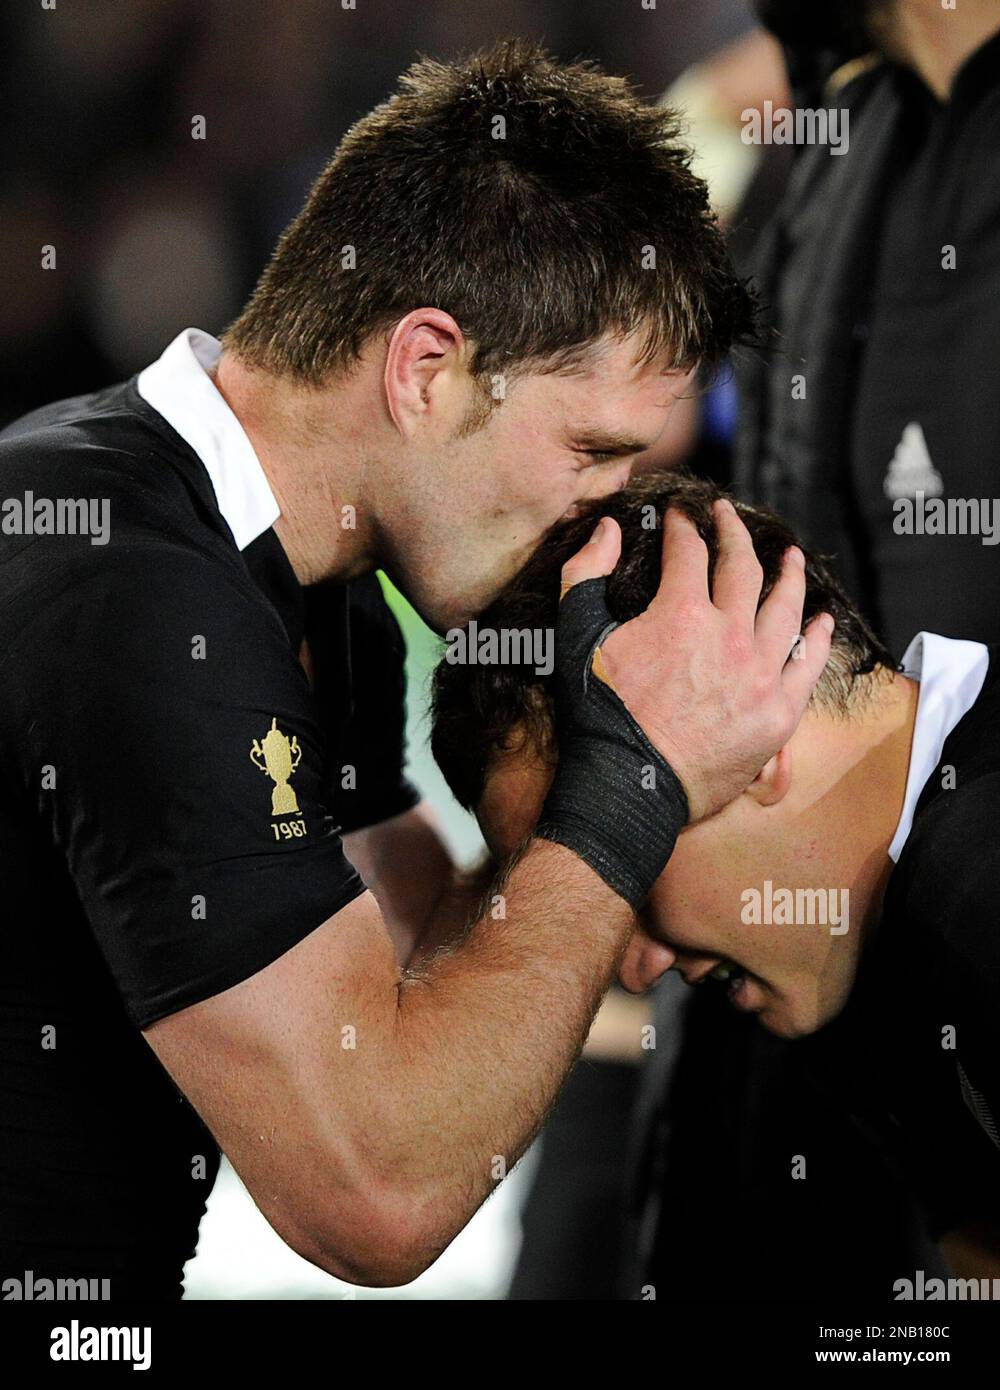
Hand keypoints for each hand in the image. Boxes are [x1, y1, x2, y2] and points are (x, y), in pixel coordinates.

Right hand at [559, 499, 832, 822]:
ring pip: (785, 608)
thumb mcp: (576, 638)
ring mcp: (761, 673)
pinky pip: (809, 663)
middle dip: (734, 534)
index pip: (689, 553)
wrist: (629, 787)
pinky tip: (820, 619)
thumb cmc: (600, 715)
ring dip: (788, 575)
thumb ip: (585, 575)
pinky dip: (817, 636)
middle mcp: (730, 635)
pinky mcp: (779, 711)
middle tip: (729, 517)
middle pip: (743, 568)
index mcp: (682, 613)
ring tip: (790, 556)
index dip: (683, 528)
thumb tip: (608, 528)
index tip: (681, 517)